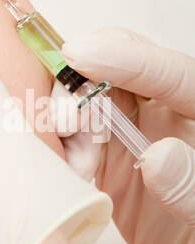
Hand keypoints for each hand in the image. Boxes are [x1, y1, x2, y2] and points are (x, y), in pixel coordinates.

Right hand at [48, 27, 194, 243]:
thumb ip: (193, 190)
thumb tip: (156, 155)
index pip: (173, 73)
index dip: (127, 57)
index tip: (80, 53)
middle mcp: (173, 124)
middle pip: (121, 79)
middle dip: (83, 85)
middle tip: (62, 120)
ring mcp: (142, 148)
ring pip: (93, 110)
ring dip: (68, 121)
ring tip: (70, 159)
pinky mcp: (116, 178)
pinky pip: (80, 150)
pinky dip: (61, 153)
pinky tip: (63, 172)